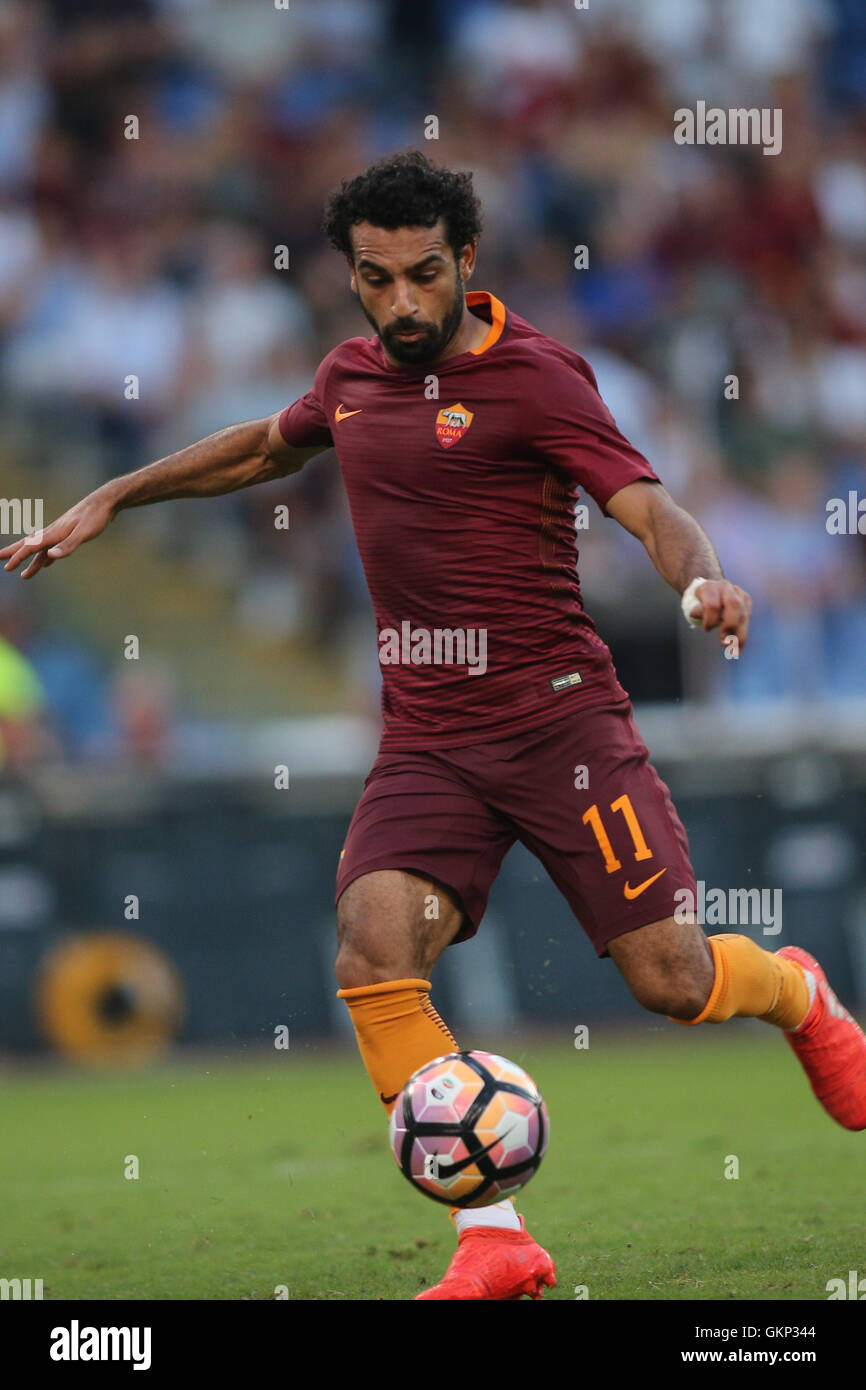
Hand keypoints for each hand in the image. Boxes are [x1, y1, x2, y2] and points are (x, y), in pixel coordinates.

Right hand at [0, 492, 116, 578]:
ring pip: (41, 549)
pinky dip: (47, 556)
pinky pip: (53, 547)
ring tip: (23, 574)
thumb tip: (51, 556)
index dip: (19, 557)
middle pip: (30, 544)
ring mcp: (61, 532)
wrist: (106, 501)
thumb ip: (68, 545)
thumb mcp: (84, 533)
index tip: (7, 567)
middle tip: (0, 559)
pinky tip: (47, 562)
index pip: (31, 547)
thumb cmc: (96, 516)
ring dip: (32, 561)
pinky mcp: (70, 533)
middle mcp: (54, 532)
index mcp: (55, 533)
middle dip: (15, 553)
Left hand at [689, 579, 751, 650]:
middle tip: (724, 641)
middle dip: (730, 625)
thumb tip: (708, 623)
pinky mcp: (746, 600)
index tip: (706, 629)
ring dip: (739, 635)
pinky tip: (739, 647)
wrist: (708, 591)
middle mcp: (725, 587)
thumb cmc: (698, 603)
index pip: (713, 606)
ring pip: (744, 613)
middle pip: (734, 605)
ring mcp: (738, 592)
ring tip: (734, 651)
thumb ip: (698, 613)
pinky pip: (747, 618)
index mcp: (709, 587)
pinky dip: (743, 634)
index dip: (710, 621)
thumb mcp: (692, 607)